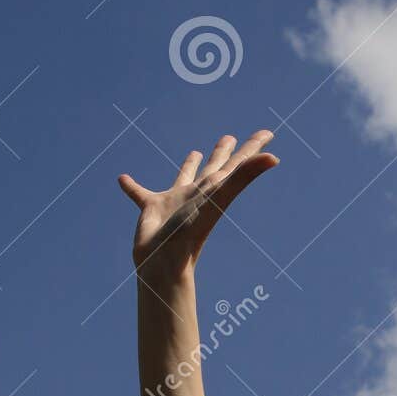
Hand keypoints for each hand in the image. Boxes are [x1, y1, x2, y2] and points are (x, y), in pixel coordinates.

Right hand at [117, 130, 278, 276]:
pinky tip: (123, 179)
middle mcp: (198, 194)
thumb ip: (244, 177)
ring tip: (195, 152)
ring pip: (184, 177)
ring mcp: (175, 202)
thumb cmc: (191, 232)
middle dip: (225, 153)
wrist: (164, 261)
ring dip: (190, 165)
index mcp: (215, 190)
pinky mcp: (151, 209)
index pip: (239, 164)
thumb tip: (273, 158)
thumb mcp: (220, 199)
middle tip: (230, 138)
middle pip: (215, 167)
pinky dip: (132, 186)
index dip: (254, 148)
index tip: (268, 134)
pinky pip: (140, 193)